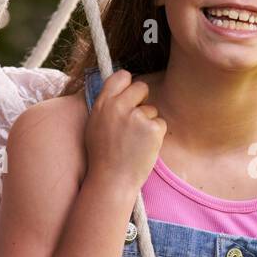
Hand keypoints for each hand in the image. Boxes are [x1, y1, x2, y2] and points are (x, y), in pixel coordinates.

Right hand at [84, 69, 165, 192]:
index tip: (130, 95)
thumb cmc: (103, 156)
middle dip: (142, 100)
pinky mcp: (152, 128)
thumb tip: (119, 91)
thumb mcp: (95, 125)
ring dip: (148, 123)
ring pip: (152, 109)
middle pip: (141, 87)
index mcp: (103, 103)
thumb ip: (106, 106)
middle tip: (136, 120)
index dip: (128, 84)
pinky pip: (161, 123)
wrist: (112, 180)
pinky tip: (144, 147)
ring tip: (135, 142)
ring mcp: (136, 116)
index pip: (121, 76)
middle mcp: (119, 106)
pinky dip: (156, 135)